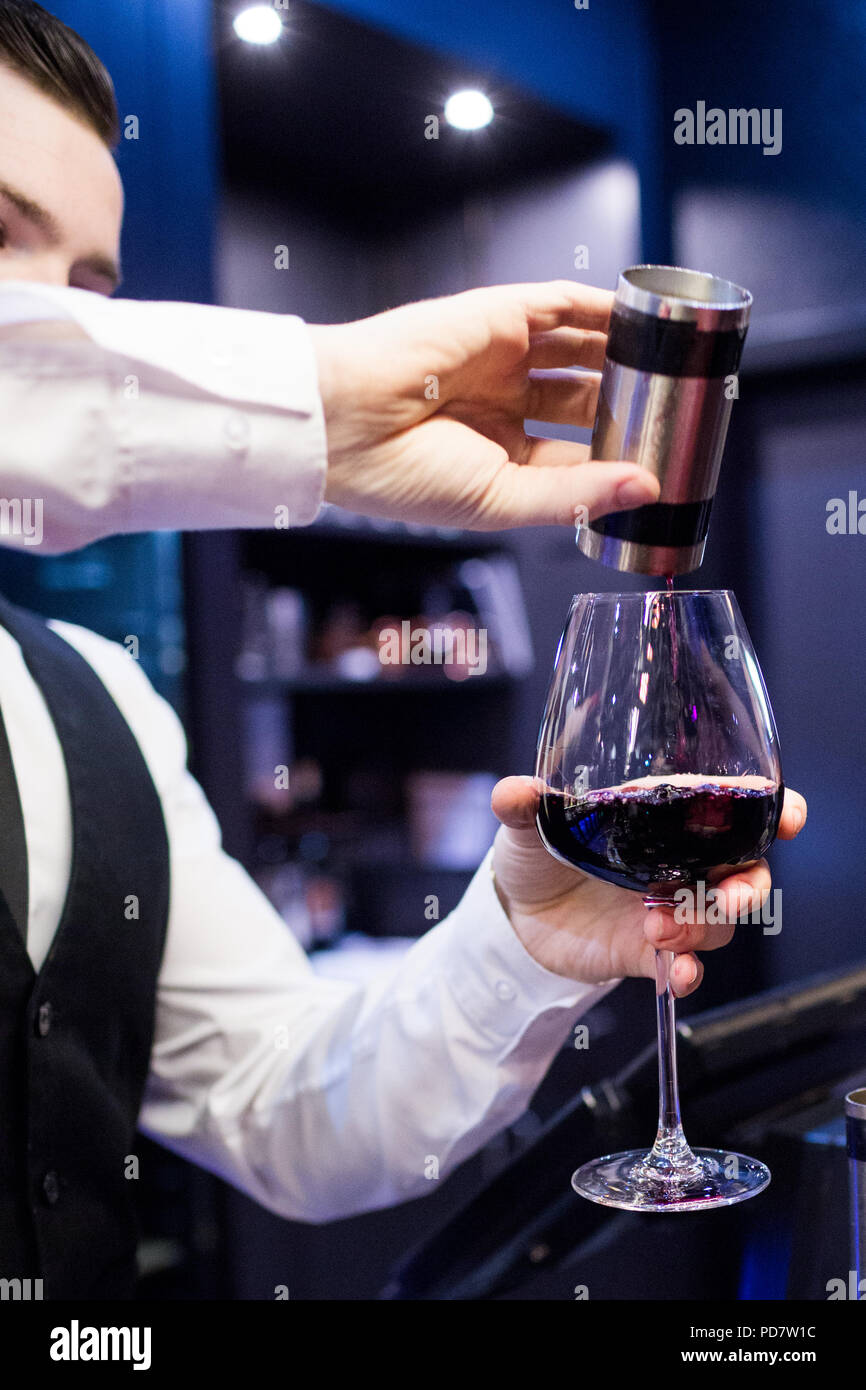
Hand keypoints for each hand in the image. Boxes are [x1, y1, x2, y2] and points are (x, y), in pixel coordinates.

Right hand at [307, 280, 659, 529]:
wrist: (344, 423)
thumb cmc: (403, 475)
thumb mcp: (503, 500)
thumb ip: (578, 494)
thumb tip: (648, 488)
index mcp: (503, 456)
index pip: (581, 455)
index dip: (623, 459)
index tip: (668, 464)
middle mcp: (507, 405)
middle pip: (590, 399)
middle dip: (635, 406)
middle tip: (684, 412)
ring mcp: (504, 358)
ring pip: (585, 350)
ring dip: (630, 355)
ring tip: (679, 364)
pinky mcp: (500, 316)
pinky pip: (565, 305)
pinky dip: (607, 309)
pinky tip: (646, 319)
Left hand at [490, 777, 807, 995]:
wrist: (512, 914)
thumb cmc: (535, 852)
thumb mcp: (527, 823)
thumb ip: (523, 805)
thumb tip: (517, 792)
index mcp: (662, 819)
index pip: (731, 809)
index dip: (769, 811)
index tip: (788, 816)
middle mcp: (678, 863)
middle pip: (744, 871)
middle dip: (750, 885)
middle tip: (730, 895)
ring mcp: (669, 909)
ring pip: (719, 921)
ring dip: (702, 926)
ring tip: (658, 928)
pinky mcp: (650, 953)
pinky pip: (688, 966)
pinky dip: (689, 973)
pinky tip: (678, 974)